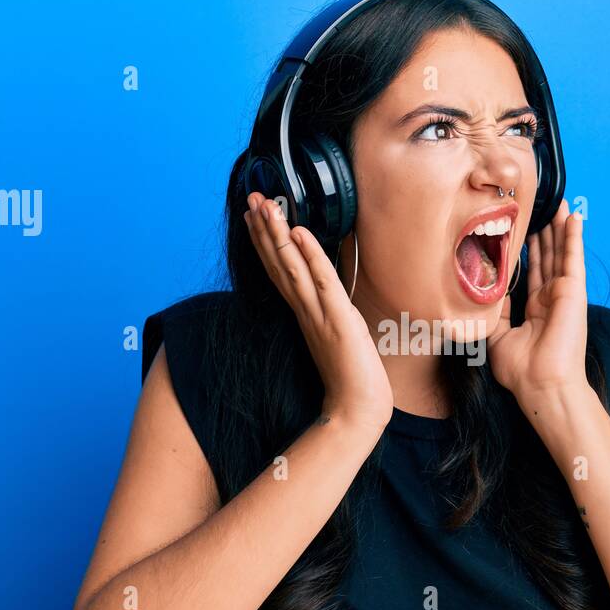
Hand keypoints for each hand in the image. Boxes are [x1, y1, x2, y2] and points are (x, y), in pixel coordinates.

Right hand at [245, 193, 392, 431]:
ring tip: (266, 206)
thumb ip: (333, 315)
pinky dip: (311, 257)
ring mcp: (318, 315)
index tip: (254, 217)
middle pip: (278, 264)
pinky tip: (299, 233)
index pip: (280, 271)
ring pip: (292, 267)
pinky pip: (322, 283)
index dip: (265, 243)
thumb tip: (334, 299)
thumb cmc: (353, 378)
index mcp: (305, 314)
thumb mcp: (341, 336)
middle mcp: (305, 311)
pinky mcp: (337, 320)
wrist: (358, 411)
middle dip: (264, 230)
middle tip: (251, 198)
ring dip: (277, 235)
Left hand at [486, 198, 589, 403]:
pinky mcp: (574, 290)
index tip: (517, 228)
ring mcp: (564, 292)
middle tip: (536, 205)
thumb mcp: (497, 335)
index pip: (530, 271)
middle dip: (542, 231)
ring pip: (559, 251)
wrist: (541, 384)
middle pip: (546, 256)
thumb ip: (495, 309)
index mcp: (535, 308)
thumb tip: (487, 288)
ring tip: (555, 201)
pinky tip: (572, 215)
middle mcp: (550, 297)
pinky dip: (573, 235)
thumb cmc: (520, 369)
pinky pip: (573, 257)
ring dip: (558, 226)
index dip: (525, 249)